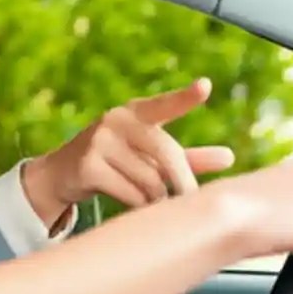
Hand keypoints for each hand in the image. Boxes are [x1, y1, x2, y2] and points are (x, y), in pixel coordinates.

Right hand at [21, 78, 235, 226]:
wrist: (62, 174)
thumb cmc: (117, 162)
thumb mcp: (150, 156)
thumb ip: (188, 157)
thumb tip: (229, 157)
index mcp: (137, 112)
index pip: (165, 105)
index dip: (185, 97)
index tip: (205, 87)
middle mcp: (117, 119)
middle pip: (166, 153)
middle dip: (183, 181)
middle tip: (190, 201)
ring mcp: (99, 141)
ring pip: (150, 180)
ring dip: (157, 199)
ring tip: (147, 199)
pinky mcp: (88, 165)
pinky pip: (131, 194)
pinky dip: (138, 206)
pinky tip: (129, 204)